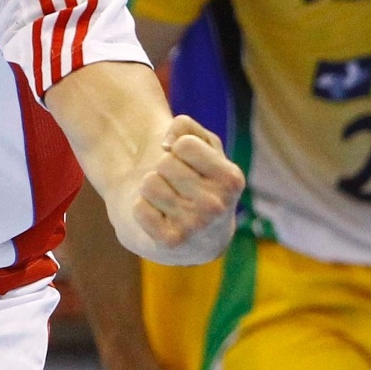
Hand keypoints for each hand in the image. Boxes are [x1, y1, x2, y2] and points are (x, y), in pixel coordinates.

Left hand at [126, 116, 244, 265]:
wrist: (196, 237)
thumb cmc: (198, 181)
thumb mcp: (202, 148)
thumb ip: (187, 127)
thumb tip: (167, 142)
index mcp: (231, 179)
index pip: (184, 143)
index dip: (179, 151)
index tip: (189, 166)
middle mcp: (218, 205)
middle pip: (165, 162)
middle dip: (165, 171)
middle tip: (177, 188)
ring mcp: (195, 226)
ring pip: (149, 184)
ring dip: (152, 190)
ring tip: (167, 202)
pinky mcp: (171, 242)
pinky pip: (139, 208)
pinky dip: (142, 210)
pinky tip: (159, 219)